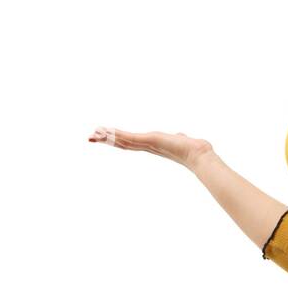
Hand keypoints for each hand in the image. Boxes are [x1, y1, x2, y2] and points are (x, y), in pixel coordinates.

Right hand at [88, 126, 213, 171]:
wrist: (198, 155)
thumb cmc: (193, 148)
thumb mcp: (181, 138)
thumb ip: (178, 136)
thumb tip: (181, 135)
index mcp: (151, 145)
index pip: (129, 143)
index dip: (116, 140)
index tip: (104, 138)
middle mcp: (146, 147)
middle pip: (121, 143)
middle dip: (105, 140)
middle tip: (90, 137)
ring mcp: (147, 144)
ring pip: (122, 141)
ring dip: (106, 137)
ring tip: (92, 135)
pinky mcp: (149, 140)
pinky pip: (129, 137)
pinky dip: (117, 134)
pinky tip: (106, 132)